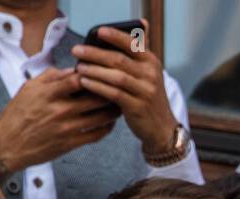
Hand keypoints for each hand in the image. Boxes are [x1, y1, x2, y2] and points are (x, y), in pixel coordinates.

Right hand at [0, 68, 120, 173]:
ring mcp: (67, 128)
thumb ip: (50, 77)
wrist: (9, 144)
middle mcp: (59, 110)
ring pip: (101, 117)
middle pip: (95, 98)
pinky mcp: (71, 143)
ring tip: (118, 104)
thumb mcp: (28, 88)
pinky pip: (97, 134)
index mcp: (48, 93)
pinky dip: (108, 127)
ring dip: (113, 110)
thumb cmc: (18, 115)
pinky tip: (110, 122)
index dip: (93, 74)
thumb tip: (72, 69)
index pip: (77, 79)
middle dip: (109, 92)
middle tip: (117, 89)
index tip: (101, 72)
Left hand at [72, 23, 177, 154]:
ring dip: (94, 70)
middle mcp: (151, 75)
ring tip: (78, 67)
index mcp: (152, 62)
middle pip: (119, 60)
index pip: (133, 44)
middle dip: (95, 54)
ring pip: (116, 76)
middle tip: (76, 51)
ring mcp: (146, 92)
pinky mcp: (138, 107)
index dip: (115, 36)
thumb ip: (137, 54)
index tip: (98, 31)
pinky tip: (85, 82)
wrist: (162, 128)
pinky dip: (98, 87)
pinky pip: (114, 94)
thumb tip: (132, 28)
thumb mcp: (147, 74)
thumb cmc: (147, 98)